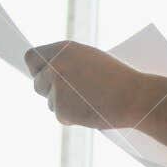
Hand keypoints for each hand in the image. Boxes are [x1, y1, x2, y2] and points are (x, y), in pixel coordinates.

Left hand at [24, 40, 148, 129]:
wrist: (135, 97)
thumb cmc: (118, 78)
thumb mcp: (91, 59)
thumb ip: (68, 62)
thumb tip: (47, 71)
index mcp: (63, 49)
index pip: (32, 58)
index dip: (38, 68)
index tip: (44, 75)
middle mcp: (55, 66)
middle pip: (37, 83)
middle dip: (50, 90)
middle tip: (70, 94)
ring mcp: (56, 88)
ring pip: (49, 102)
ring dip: (64, 104)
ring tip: (89, 100)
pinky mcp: (61, 110)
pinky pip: (61, 116)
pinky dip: (74, 117)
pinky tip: (91, 110)